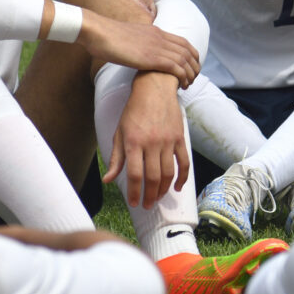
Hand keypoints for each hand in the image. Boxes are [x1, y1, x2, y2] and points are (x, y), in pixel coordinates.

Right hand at [77, 10, 199, 87]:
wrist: (98, 32)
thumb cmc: (106, 36)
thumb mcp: (129, 35)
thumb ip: (139, 41)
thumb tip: (138, 49)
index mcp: (156, 31)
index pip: (183, 42)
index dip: (192, 54)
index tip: (192, 65)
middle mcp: (160, 37)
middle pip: (188, 51)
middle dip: (194, 65)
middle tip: (194, 78)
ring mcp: (156, 47)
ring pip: (184, 60)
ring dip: (190, 74)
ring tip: (189, 84)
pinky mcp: (151, 58)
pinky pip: (175, 67)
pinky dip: (182, 76)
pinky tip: (181, 85)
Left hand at [101, 72, 189, 208]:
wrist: (155, 88)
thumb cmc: (134, 111)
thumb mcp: (119, 132)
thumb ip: (116, 158)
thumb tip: (109, 180)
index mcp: (133, 142)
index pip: (134, 174)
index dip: (134, 192)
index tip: (134, 203)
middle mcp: (151, 143)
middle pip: (153, 177)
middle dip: (150, 195)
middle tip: (147, 205)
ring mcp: (168, 141)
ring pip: (168, 173)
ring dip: (164, 189)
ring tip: (158, 198)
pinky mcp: (179, 138)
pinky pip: (184, 163)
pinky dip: (182, 178)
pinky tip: (176, 187)